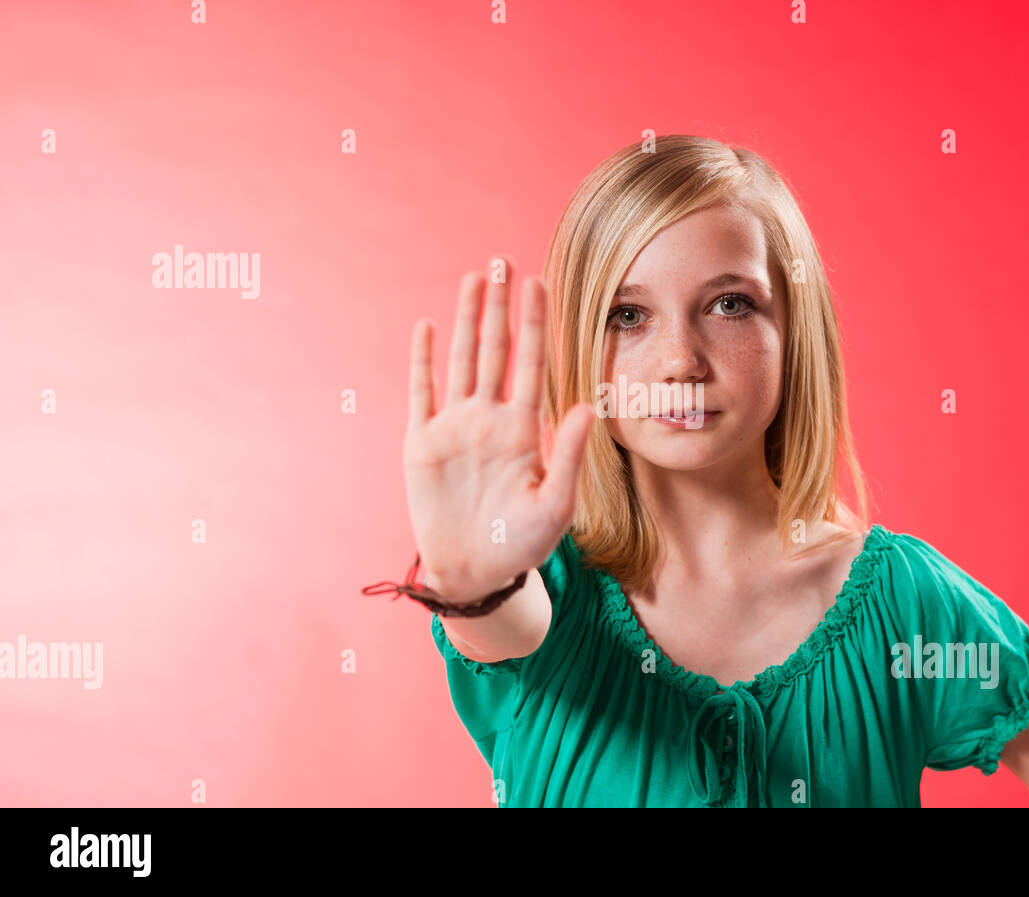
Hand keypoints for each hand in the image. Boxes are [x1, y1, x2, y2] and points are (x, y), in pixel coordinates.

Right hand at [403, 258, 593, 602]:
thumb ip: (568, 454)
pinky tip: (429, 327)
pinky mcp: (422, 443)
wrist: (475, 573)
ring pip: (462, 360)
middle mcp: (490, 419)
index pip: (531, 364)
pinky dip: (425, 361)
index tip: (540, 283)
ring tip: (474, 279)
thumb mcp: (555, 504)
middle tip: (504, 261)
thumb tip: (586, 406)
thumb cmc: (521, 543)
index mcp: (524, 429)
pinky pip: (422, 393)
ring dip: (467, 320)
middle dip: (500, 306)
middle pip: (496, 350)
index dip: (534, 324)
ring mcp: (455, 427)